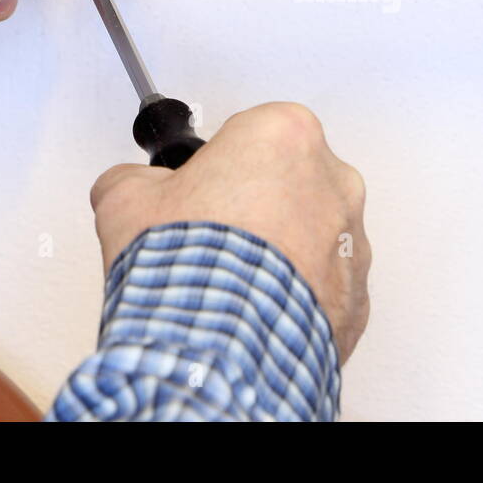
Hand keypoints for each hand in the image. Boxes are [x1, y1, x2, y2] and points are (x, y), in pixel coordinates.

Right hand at [90, 103, 371, 360]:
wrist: (215, 347)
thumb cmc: (188, 266)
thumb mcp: (125, 200)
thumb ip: (136, 180)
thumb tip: (133, 188)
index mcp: (285, 135)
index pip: (253, 134)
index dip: (219, 166)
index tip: (198, 191)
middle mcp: (332, 181)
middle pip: (291, 183)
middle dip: (256, 207)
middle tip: (211, 239)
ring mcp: (352, 242)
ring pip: (313, 237)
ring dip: (280, 254)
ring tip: (231, 286)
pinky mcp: (357, 298)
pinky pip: (324, 289)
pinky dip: (295, 300)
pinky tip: (254, 316)